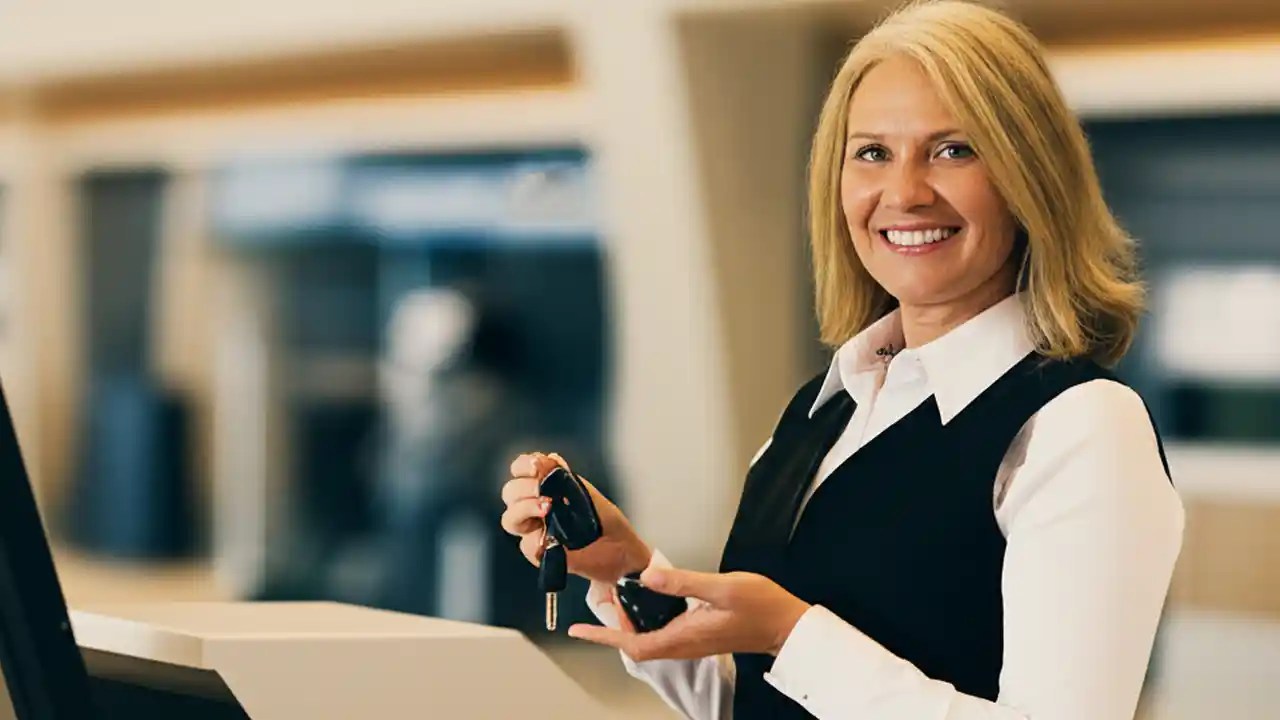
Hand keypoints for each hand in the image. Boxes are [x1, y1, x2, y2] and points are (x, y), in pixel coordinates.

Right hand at [500, 452, 650, 583]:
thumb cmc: (604, 520)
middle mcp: (533, 507)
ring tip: (547, 509)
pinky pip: (527, 545)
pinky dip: (536, 539)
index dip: (522, 465)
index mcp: (543, 487)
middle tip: (543, 490)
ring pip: (510, 519)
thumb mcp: (586, 493)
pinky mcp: (540, 554)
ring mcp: (534, 531)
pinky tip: (550, 537)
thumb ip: (565, 477)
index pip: (519, 470)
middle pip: (510, 492)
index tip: (535, 467)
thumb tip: (550, 458)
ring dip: (525, 509)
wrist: (621, 551)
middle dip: (524, 488)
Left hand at [567, 566, 811, 660]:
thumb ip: (683, 582)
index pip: (633, 643)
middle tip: (600, 605)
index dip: (604, 636)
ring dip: (630, 625)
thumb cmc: (760, 607)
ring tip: (618, 601)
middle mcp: (685, 644)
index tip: (579, 630)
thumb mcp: (721, 587)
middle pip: (637, 645)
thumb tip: (646, 577)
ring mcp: (693, 642)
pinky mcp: (701, 636)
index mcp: (684, 636)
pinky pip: (664, 635)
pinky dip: (648, 622)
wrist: (787, 625)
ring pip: (650, 641)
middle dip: (613, 628)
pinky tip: (649, 604)